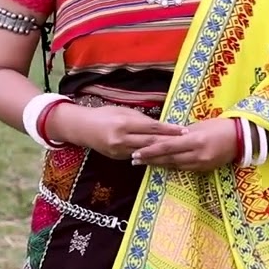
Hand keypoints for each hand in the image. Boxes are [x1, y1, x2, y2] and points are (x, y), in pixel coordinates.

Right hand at [48, 104, 183, 159]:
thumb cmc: (105, 114)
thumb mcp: (123, 111)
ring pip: (145, 153)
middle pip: (150, 143)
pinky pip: (136, 157)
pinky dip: (149, 156)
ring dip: (162, 152)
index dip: (169, 130)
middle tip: (187, 143)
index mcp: (124, 123)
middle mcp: (122, 139)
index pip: (152, 128)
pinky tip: (161, 157)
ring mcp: (118, 151)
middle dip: (170, 143)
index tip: (184, 130)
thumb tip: (160, 125)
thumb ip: (141, 119)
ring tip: (178, 151)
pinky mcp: (117, 158)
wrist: (82, 128)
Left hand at [131, 117, 238, 171]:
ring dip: (159, 164)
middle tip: (134, 160)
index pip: (167, 147)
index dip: (150, 151)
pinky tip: (163, 164)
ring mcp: (202, 164)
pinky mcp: (205, 169)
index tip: (136, 153)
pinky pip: (185, 168)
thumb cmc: (220, 126)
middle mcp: (197, 155)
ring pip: (175, 165)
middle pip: (168, 159)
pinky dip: (172, 166)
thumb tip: (166, 136)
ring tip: (145, 163)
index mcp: (195, 140)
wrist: (242, 138)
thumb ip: (183, 133)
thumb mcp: (200, 125)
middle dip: (150, 159)